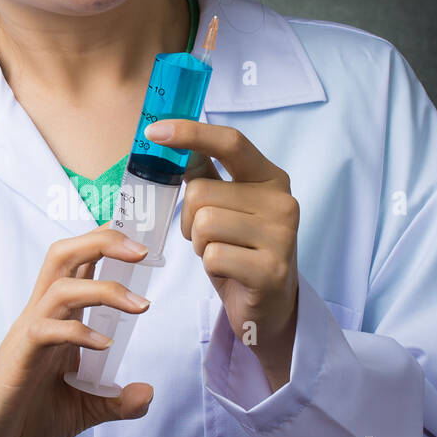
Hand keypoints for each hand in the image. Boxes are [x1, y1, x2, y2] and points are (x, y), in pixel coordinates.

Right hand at [0, 229, 154, 436]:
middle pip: (64, 256)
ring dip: (104, 289)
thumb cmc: (25, 417)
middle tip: (142, 251)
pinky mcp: (20, 357)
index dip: (106, 245)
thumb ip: (115, 402)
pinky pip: (47, 330)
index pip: (79, 266)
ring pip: (60, 288)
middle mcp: (42, 316)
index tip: (144, 244)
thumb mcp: (82, 410)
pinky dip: (79, 332)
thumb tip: (147, 393)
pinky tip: (103, 345)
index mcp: (57, 318)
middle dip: (103, 242)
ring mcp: (29, 334)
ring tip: (140, 306)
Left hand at [144, 118, 299, 392]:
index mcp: (271, 177)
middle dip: (190, 218)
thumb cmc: (241, 250)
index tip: (154, 131)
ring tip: (221, 253)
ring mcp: (281, 236)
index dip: (190, 133)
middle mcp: (282, 201)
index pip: (231, 142)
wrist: (270, 305)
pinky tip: (230, 272)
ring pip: (204, 224)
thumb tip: (175, 141)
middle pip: (202, 192)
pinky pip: (212, 256)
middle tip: (208, 237)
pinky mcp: (271, 270)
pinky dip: (210, 266)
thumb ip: (207, 175)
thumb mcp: (227, 207)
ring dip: (199, 243)